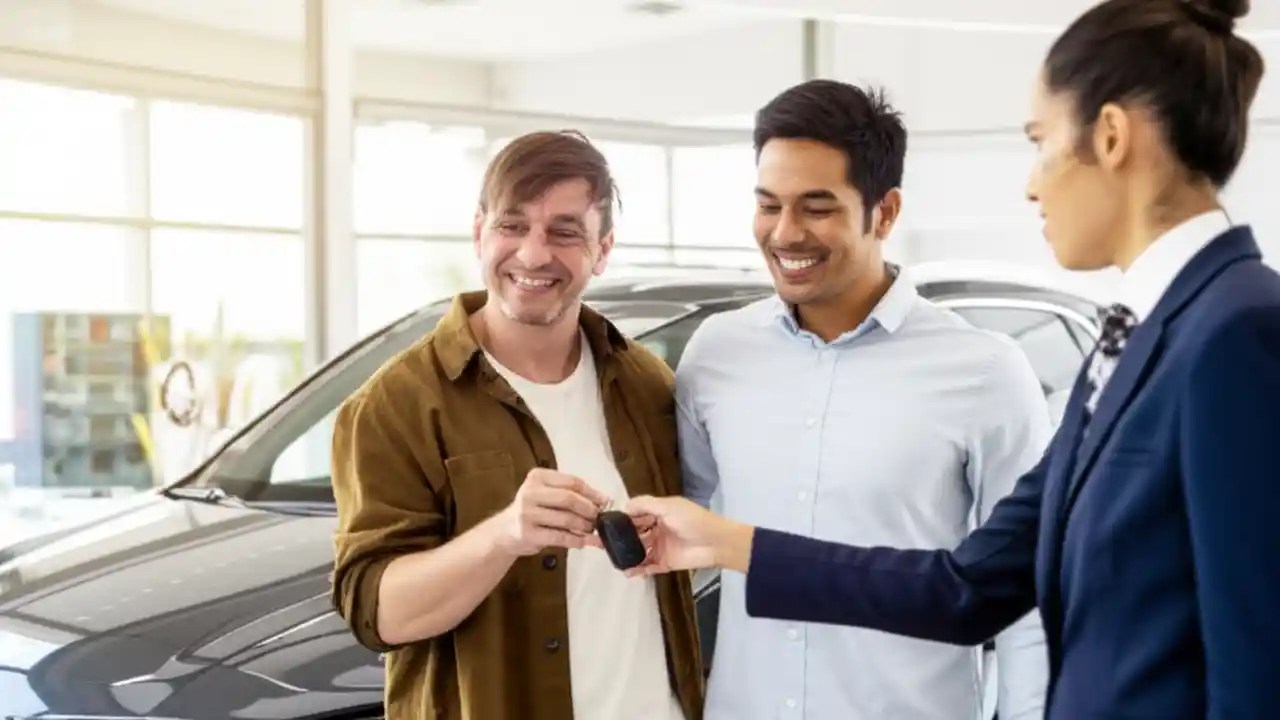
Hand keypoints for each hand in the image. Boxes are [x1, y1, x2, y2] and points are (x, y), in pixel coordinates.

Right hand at [493, 468, 609, 555]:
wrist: (503, 532)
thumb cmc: (531, 511)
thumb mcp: (545, 495)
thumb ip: (569, 495)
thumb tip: (602, 502)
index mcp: (537, 477)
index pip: (571, 482)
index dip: (592, 492)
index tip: (605, 502)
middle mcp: (530, 492)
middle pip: (569, 499)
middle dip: (589, 510)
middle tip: (600, 518)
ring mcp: (527, 514)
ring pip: (566, 519)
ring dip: (584, 527)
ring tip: (592, 531)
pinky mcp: (528, 534)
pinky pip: (559, 537)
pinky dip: (575, 540)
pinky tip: (583, 542)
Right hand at [611, 495, 750, 577]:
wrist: (716, 542)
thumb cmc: (693, 520)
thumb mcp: (669, 506)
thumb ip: (645, 505)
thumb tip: (624, 506)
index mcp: (659, 514)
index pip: (636, 516)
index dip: (622, 520)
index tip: (604, 524)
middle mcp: (657, 530)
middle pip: (634, 535)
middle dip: (620, 539)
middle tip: (601, 543)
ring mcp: (661, 547)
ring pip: (639, 552)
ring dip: (627, 555)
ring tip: (612, 559)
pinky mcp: (665, 563)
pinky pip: (648, 567)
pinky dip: (638, 570)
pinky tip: (627, 571)